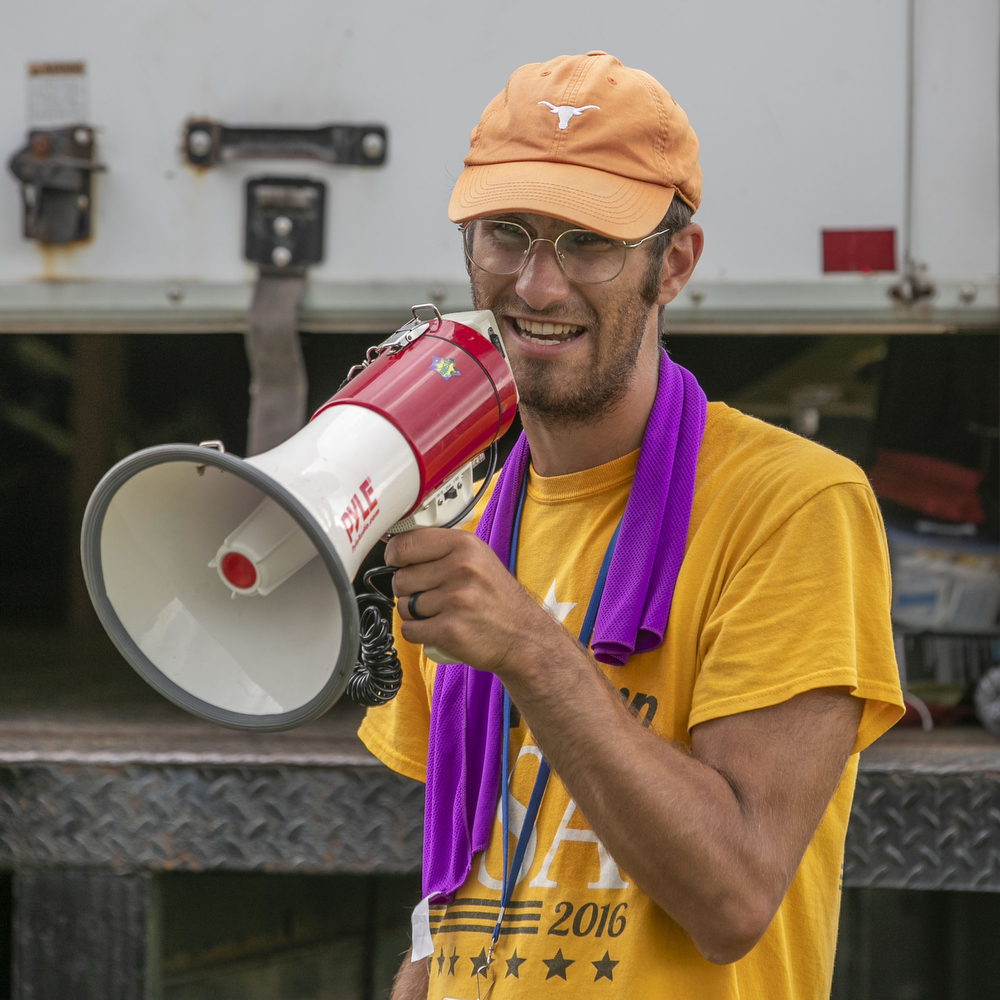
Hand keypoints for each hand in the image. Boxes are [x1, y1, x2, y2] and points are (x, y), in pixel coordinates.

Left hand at [386, 527, 566, 675]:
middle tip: (431, 595)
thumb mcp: (477, 558)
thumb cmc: (496, 598)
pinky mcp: (450, 630)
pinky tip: (438, 629)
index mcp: (465, 545)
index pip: (405, 544)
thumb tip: (396, 546)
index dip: (395, 556)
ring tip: (440, 612)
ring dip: (415, 613)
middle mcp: (461, 568)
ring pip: (404, 606)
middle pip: (400, 578)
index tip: (397, 562)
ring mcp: (456, 600)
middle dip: (409, 589)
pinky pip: (409, 630)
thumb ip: (441, 549)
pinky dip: (418, 633)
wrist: (523, 636)